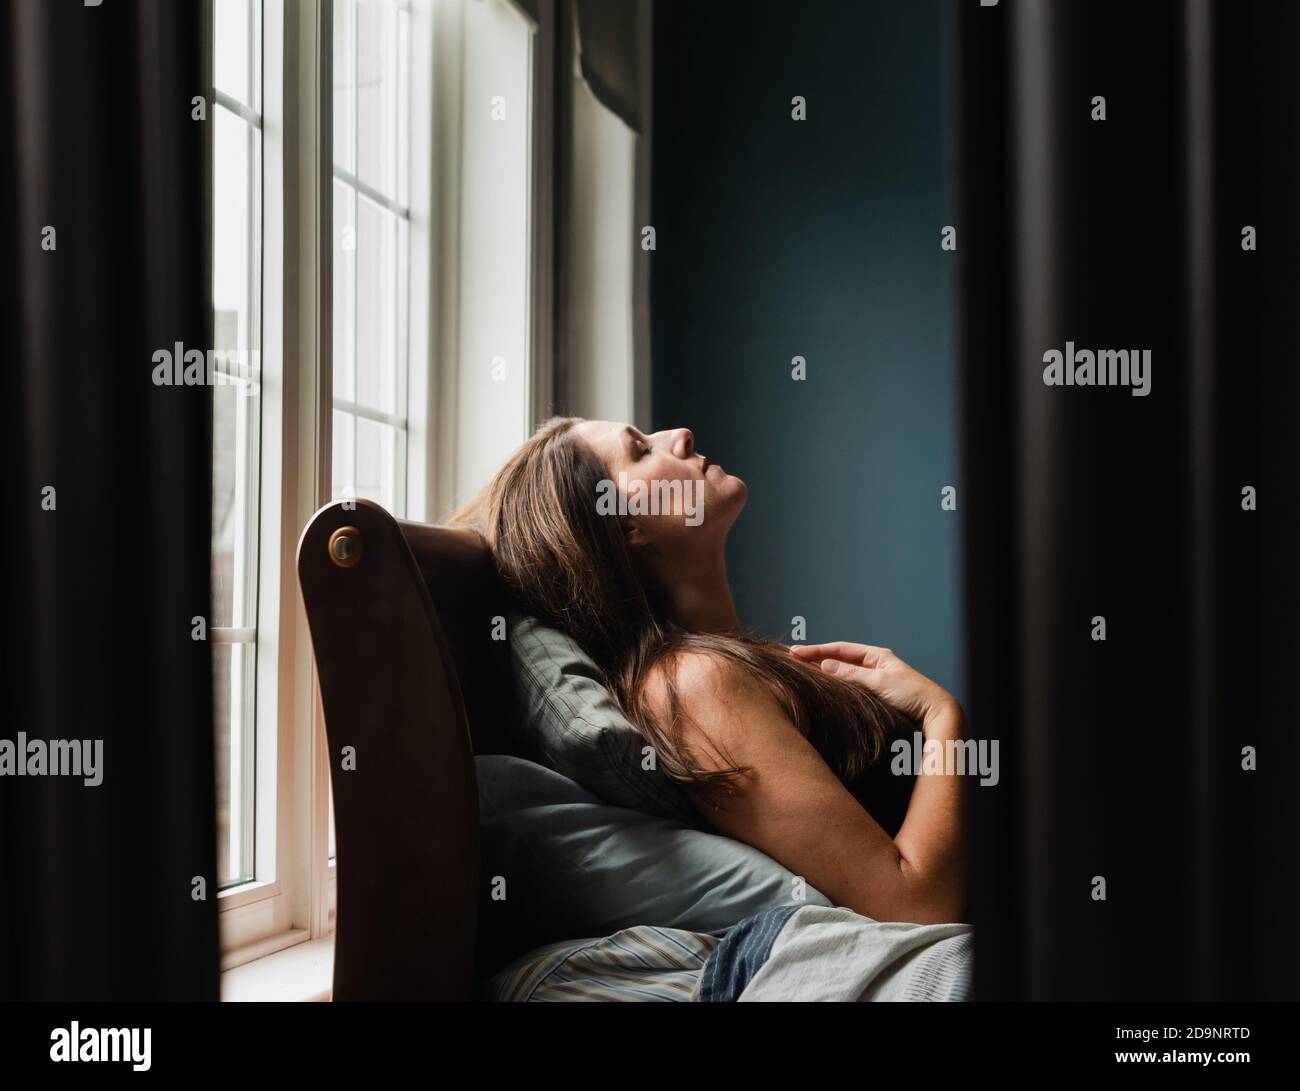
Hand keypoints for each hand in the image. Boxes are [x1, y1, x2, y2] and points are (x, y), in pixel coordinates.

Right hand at [789, 641, 957, 723]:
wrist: (936, 714)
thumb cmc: (912, 695)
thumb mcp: (879, 682)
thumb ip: (850, 674)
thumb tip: (824, 665)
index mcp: (877, 656)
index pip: (840, 649)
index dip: (816, 651)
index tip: (795, 653)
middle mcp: (875, 665)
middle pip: (839, 658)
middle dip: (816, 658)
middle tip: (792, 659)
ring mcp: (875, 680)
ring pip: (843, 672)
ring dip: (824, 671)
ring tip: (802, 671)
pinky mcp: (876, 695)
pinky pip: (849, 685)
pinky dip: (834, 684)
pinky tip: (824, 688)